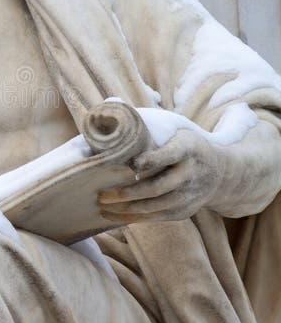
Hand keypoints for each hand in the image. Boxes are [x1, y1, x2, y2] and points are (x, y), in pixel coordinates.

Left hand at [98, 128, 224, 221]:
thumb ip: (150, 127)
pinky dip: (134, 218)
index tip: (132, 164)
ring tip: (103, 206)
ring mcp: (188, 195)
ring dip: (126, 208)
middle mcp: (190, 174)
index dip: (151, 161)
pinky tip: (115, 215)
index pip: (169, 155)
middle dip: (128, 192)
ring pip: (155, 206)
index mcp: (188, 148)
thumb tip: (112, 104)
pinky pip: (157, 217)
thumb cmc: (186, 147)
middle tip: (102, 193)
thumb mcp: (178, 132)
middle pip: (157, 187)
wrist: (221, 173)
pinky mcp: (185, 211)